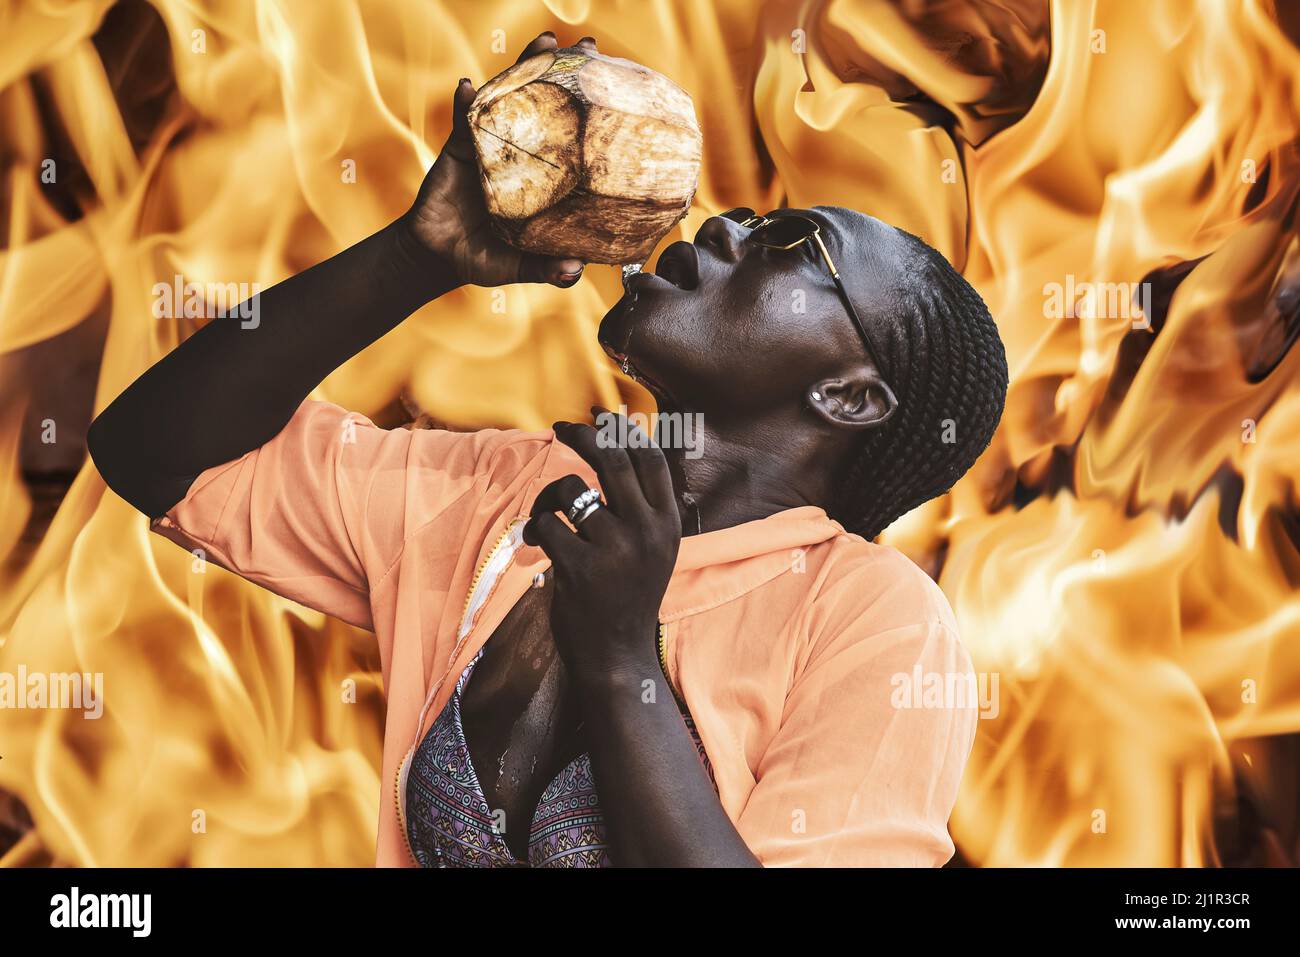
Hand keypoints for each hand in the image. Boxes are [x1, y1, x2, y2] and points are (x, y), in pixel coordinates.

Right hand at [401, 32, 589, 287]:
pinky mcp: (461, 147)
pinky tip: (469, 87)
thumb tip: (575, 271)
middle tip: (585, 47)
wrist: (438, 257)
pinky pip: (465, 119)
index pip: (571, 138)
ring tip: (542, 42)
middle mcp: (524, 156)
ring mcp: (493, 146)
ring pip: (510, 99)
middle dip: (564, 72)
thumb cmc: (485, 260)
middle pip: (546, 104)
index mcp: (545, 180)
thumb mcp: (519, 266)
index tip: (614, 87)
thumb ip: (544, 268)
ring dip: (523, 67)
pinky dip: (467, 102)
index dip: (589, 112)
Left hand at [523, 409, 681, 686]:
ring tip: (547, 516)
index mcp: (667, 523)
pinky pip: (547, 523)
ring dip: (548, 495)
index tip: (599, 416)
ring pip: (570, 489)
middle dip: (582, 435)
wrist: (617, 656)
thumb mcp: (652, 547)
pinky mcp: (581, 568)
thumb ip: (641, 504)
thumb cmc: (627, 595)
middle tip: (561, 427)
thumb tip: (614, 442)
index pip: (649, 458)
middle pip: (611, 459)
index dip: (622, 430)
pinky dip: (535, 527)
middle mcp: (647, 530)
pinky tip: (537, 544)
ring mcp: (615, 549)